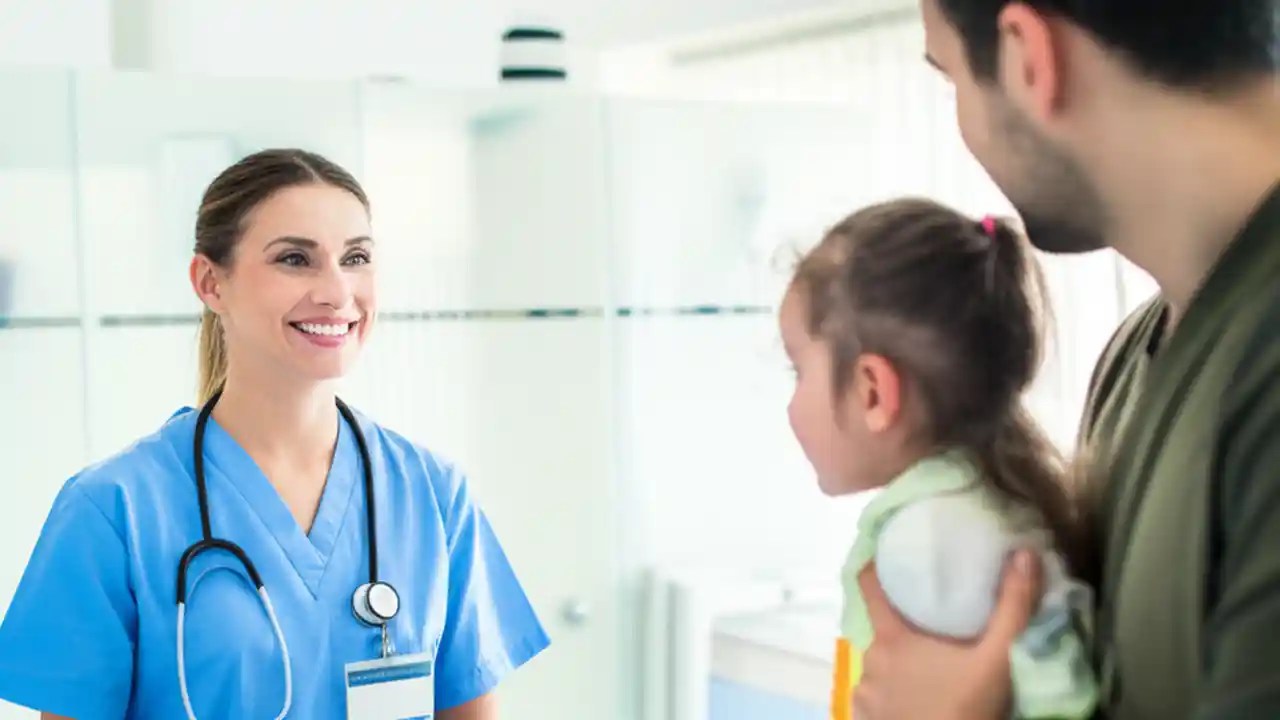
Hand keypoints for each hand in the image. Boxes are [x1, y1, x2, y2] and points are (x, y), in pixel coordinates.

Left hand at [851, 550, 1042, 719]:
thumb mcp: (997, 660)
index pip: (869, 585)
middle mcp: (867, 661)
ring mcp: (862, 695)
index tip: (891, 554)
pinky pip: (875, 695)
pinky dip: (892, 693)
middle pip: (881, 628)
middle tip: (933, 621)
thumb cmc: (967, 711)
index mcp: (892, 638)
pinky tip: (918, 699)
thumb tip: (1023, 552)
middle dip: (903, 624)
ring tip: (930, 668)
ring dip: (899, 663)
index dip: (876, 566)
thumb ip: (1012, 607)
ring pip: (879, 664)